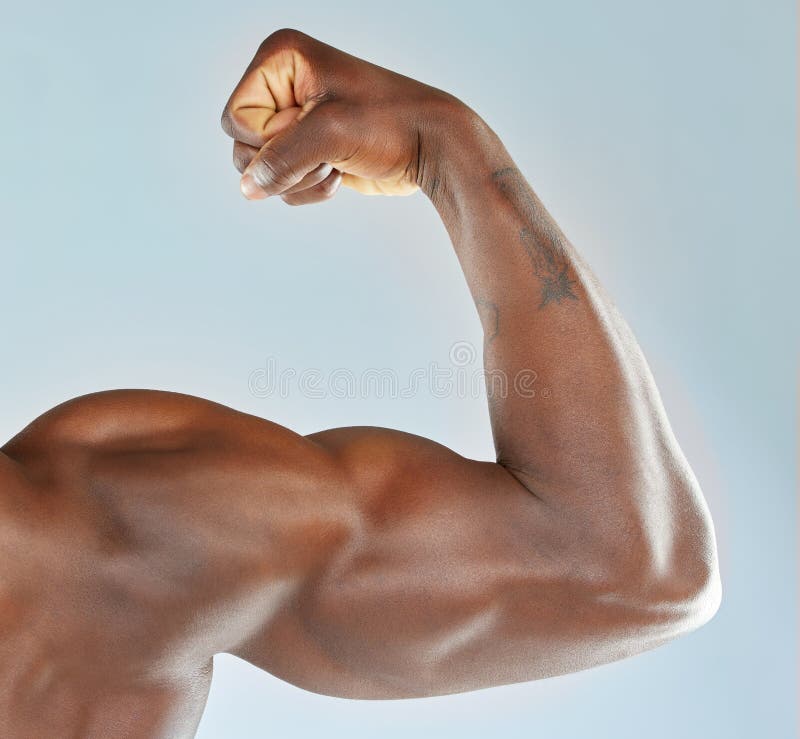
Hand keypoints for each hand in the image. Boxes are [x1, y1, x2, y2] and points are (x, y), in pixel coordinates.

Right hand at [220, 29, 461, 203]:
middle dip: (286, 162)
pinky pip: (283, 183)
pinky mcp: (307, 150)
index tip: (311, 131)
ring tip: (336, 159)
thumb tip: (247, 188)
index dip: (269, 140)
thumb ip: (280, 160)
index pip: (236, 119)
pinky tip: (340, 172)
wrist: (431, 145)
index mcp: (280, 60)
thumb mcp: (330, 134)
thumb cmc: (391, 123)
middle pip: (243, 147)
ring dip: (301, 178)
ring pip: (263, 171)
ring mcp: (294, 121)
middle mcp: (281, 86)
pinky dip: (310, 187)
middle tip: (326, 149)